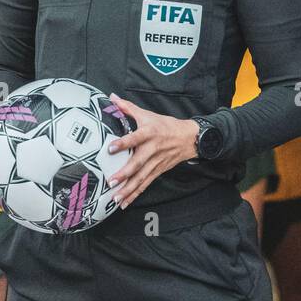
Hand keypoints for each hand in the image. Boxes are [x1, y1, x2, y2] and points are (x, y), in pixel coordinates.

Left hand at [104, 93, 198, 208]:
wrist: (188, 138)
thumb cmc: (165, 125)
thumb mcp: (147, 114)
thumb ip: (128, 108)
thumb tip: (112, 98)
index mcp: (149, 133)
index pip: (135, 138)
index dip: (124, 143)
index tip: (111, 148)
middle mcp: (152, 149)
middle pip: (138, 163)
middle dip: (125, 173)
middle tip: (111, 182)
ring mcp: (156, 163)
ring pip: (141, 178)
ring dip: (128, 189)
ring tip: (115, 198)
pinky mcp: (158, 171)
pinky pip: (145, 184)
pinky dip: (135, 194)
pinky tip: (125, 203)